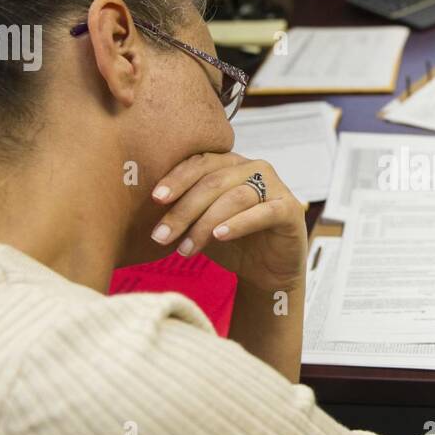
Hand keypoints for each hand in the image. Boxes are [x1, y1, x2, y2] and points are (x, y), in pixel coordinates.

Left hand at [150, 153, 306, 290]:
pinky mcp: (289, 209)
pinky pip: (262, 212)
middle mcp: (253, 168)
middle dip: (183, 210)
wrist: (267, 271)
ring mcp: (274, 186)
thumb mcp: (200, 223)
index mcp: (229, 164)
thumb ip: (182, 209)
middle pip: (213, 181)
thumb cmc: (231, 243)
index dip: (176, 178)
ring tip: (186, 249)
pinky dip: (238, 224)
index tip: (155, 199)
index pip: (200, 163)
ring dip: (205, 224)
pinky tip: (219, 236)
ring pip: (234, 198)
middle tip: (161, 236)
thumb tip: (145, 210)